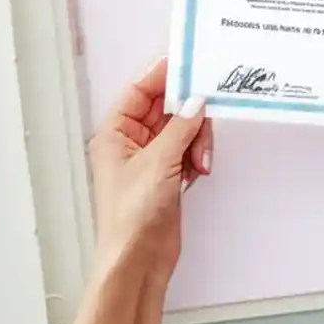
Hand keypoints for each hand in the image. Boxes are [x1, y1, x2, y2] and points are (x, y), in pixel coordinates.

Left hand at [88, 57, 212, 275]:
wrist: (138, 261)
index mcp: (115, 133)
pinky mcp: (168, 176)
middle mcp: (131, 142)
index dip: (163, 75)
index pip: (140, 91)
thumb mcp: (158, 163)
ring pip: (182, 130)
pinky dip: (198, 156)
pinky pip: (188, 151)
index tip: (188, 62)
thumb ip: (180, 128)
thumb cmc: (131, 216)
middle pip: (166, 109)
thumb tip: (196, 101)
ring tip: (200, 162)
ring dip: (197, 140)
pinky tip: (200, 170)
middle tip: (208, 115)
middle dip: (189, 114)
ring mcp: (151, 160)